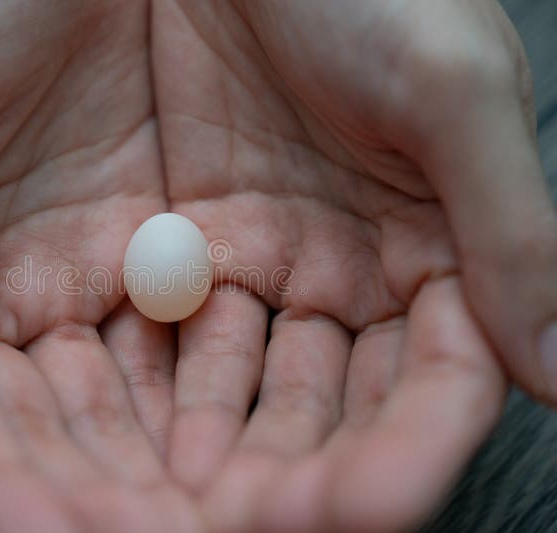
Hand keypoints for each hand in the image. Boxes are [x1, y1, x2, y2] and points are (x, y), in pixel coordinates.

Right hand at [0, 1, 199, 529]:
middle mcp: (26, 296)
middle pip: (55, 427)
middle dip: (95, 500)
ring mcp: (113, 278)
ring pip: (141, 403)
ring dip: (176, 471)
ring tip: (222, 522)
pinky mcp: (194, 247)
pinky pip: (214, 341)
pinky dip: (233, 398)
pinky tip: (264, 448)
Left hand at [151, 0, 549, 529]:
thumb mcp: (449, 89)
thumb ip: (512, 229)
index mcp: (440, 247)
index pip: (439, 377)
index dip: (410, 443)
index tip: (370, 504)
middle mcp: (358, 271)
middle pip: (340, 400)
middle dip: (303, 467)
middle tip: (259, 523)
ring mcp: (273, 262)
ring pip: (254, 381)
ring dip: (226, 441)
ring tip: (188, 497)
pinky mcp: (195, 241)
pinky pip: (180, 329)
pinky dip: (164, 380)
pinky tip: (140, 426)